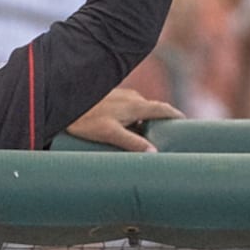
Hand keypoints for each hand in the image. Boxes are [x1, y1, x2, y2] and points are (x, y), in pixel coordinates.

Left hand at [64, 86, 182, 152]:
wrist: (63, 101)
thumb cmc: (85, 120)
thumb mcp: (110, 134)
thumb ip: (132, 143)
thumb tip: (154, 153)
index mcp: (135, 105)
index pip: (163, 108)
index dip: (176, 115)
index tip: (187, 123)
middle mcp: (131, 98)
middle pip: (153, 109)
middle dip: (162, 120)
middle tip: (168, 135)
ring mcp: (121, 96)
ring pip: (140, 109)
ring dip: (146, 120)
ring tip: (145, 137)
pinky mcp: (111, 98)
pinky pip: (129, 108)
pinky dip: (134, 118)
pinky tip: (125, 129)